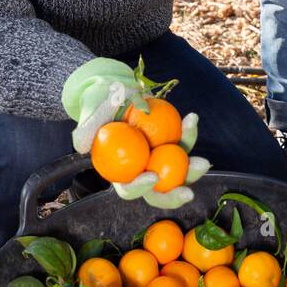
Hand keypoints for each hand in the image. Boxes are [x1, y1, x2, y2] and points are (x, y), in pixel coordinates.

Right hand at [61, 58, 210, 207]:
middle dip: (175, 195)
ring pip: (178, 172)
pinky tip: (192, 118)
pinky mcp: (172, 143)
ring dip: (192, 170)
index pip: (129, 189)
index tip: (153, 177)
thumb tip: (83, 146)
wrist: (115, 92)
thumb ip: (84, 131)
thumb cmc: (100, 107)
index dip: (140, 189)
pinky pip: (183, 142)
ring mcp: (159, 158)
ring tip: (203, 162)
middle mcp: (141, 170)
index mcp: (120, 173)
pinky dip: (189, 132)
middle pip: (159, 191)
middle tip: (188, 193)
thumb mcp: (89, 117)